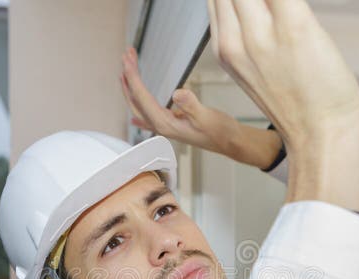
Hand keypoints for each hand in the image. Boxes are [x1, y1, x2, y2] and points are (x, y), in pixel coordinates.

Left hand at [121, 47, 282, 166]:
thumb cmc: (220, 131)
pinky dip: (140, 107)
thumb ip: (191, 105)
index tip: (127, 61)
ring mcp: (166, 126)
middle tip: (126, 56)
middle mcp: (161, 126)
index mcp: (165, 124)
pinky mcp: (172, 124)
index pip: (142, 98)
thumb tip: (178, 93)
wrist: (231, 143)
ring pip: (141, 106)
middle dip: (129, 78)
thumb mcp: (206, 115)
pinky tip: (133, 115)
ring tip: (128, 68)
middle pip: (136, 101)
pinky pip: (149, 114)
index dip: (133, 78)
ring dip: (132, 87)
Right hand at [207, 0, 358, 209]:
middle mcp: (236, 39)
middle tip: (276, 8)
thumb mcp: (257, 69)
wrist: (321, 134)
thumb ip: (250, 33)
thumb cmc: (301, 104)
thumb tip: (261, 6)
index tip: (258, 6)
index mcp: (226, 49)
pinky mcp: (294, 24)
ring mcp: (262, 32)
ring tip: (288, 10)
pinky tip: (296, 10)